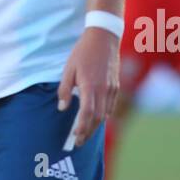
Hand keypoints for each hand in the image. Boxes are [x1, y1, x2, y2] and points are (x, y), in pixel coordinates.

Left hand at [57, 27, 119, 147]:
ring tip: (85, 133)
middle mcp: (103, 90)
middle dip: (88, 132)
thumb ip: (65, 90)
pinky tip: (95, 118)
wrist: (104, 37)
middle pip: (97, 118)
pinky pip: (110, 106)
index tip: (74, 137)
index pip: (86, 114)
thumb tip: (63, 108)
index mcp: (90, 86)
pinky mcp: (116, 86)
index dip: (81, 128)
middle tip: (79, 142)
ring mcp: (112, 89)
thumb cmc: (83, 52)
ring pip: (105, 114)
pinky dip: (102, 115)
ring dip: (95, 125)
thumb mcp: (68, 69)